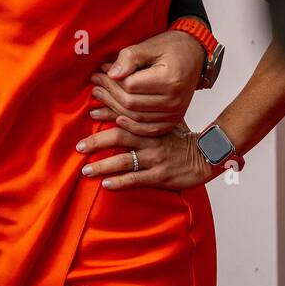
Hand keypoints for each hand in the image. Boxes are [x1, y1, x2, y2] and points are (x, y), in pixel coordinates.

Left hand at [76, 121, 217, 190]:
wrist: (206, 156)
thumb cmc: (183, 137)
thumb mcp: (168, 119)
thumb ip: (149, 112)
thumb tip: (128, 100)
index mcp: (150, 125)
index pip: (123, 116)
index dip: (105, 113)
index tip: (89, 113)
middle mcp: (150, 140)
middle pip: (118, 138)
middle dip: (96, 142)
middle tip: (78, 147)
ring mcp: (155, 159)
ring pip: (124, 161)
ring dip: (102, 165)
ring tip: (86, 170)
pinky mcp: (160, 176)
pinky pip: (136, 179)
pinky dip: (120, 182)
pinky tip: (106, 184)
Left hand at [87, 30, 205, 134]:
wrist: (195, 54)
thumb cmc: (172, 47)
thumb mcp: (149, 46)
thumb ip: (130, 58)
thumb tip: (112, 74)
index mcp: (169, 80)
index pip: (130, 87)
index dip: (111, 80)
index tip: (100, 72)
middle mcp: (174, 100)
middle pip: (131, 104)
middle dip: (109, 94)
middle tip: (95, 84)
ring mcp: (175, 112)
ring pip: (136, 118)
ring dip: (114, 110)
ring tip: (99, 99)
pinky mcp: (174, 119)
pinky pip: (148, 129)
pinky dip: (130, 125)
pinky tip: (116, 119)